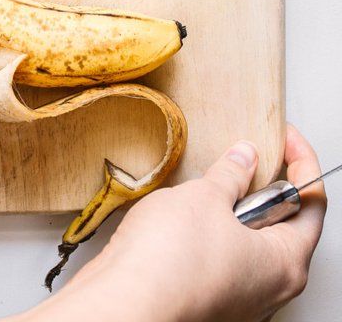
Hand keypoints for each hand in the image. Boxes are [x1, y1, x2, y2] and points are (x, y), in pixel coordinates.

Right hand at [12, 124, 325, 321]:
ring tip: (211, 184)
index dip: (301, 160)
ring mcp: (241, 297)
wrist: (127, 301)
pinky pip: (224, 257)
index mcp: (286, 262)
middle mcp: (271, 287)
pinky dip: (215, 231)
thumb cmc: (171, 262)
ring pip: (252, 241)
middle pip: (285, 224)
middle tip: (248, 155)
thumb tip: (244, 158)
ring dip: (236, 208)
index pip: (312, 202)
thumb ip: (232, 173)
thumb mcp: (206, 196)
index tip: (284, 137)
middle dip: (266, 184)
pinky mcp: (211, 298)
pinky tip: (190, 215)